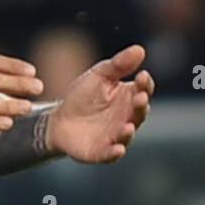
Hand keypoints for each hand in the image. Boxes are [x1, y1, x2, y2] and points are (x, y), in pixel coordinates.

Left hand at [48, 45, 153, 163]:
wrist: (59, 119)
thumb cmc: (83, 95)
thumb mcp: (99, 75)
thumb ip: (119, 65)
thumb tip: (140, 50)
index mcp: (129, 97)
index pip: (144, 89)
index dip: (145, 84)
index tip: (142, 76)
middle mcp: (128, 117)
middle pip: (140, 112)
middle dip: (141, 106)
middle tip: (139, 97)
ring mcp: (116, 136)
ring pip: (128, 135)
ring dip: (129, 132)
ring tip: (128, 126)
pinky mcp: (102, 152)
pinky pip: (111, 154)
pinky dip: (115, 153)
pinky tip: (118, 149)